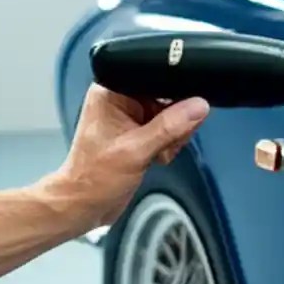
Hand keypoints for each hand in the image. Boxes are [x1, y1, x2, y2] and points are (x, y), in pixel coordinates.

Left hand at [45, 85, 209, 229]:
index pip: (154, 78)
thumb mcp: (136, 151)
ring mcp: (130, 118)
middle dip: (175, 122)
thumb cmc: (93, 178)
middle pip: (167, 97)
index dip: (174, 93)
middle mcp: (121, 101)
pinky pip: (167, 130)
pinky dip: (169, 145)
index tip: (183, 113)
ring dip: (173, 136)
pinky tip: (158, 156)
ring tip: (158, 152)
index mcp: (111, 93)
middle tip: (166, 142)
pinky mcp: (138, 133)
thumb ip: (169, 128)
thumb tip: (198, 106)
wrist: (85, 205)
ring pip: (171, 115)